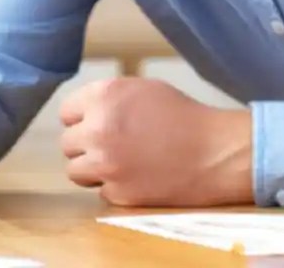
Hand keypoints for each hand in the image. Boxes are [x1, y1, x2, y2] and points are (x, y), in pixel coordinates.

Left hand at [58, 77, 251, 206]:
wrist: (215, 152)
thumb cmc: (184, 117)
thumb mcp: (143, 90)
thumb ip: (107, 99)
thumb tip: (79, 116)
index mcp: (105, 96)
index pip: (67, 112)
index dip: (83, 119)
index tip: (97, 125)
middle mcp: (98, 128)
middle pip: (67, 143)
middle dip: (86, 145)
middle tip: (114, 145)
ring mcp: (105, 163)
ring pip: (75, 171)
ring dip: (93, 169)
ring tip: (121, 163)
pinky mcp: (117, 192)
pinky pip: (101, 191)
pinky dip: (116, 187)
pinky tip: (139, 177)